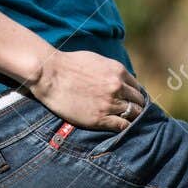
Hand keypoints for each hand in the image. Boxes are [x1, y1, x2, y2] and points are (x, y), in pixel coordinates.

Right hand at [26, 48, 146, 131]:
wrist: (49, 74)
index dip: (135, 95)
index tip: (131, 101)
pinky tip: (121, 127)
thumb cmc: (68, 64)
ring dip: (132, 118)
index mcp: (117, 71)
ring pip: (133, 115)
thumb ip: (111, 71)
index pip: (137, 88)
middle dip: (136, 107)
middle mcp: (117, 87)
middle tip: (132, 113)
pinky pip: (122, 126)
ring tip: (127, 121)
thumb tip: (120, 80)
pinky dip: (124, 127)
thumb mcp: (96, 60)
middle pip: (138, 102)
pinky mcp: (99, 118)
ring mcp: (109, 103)